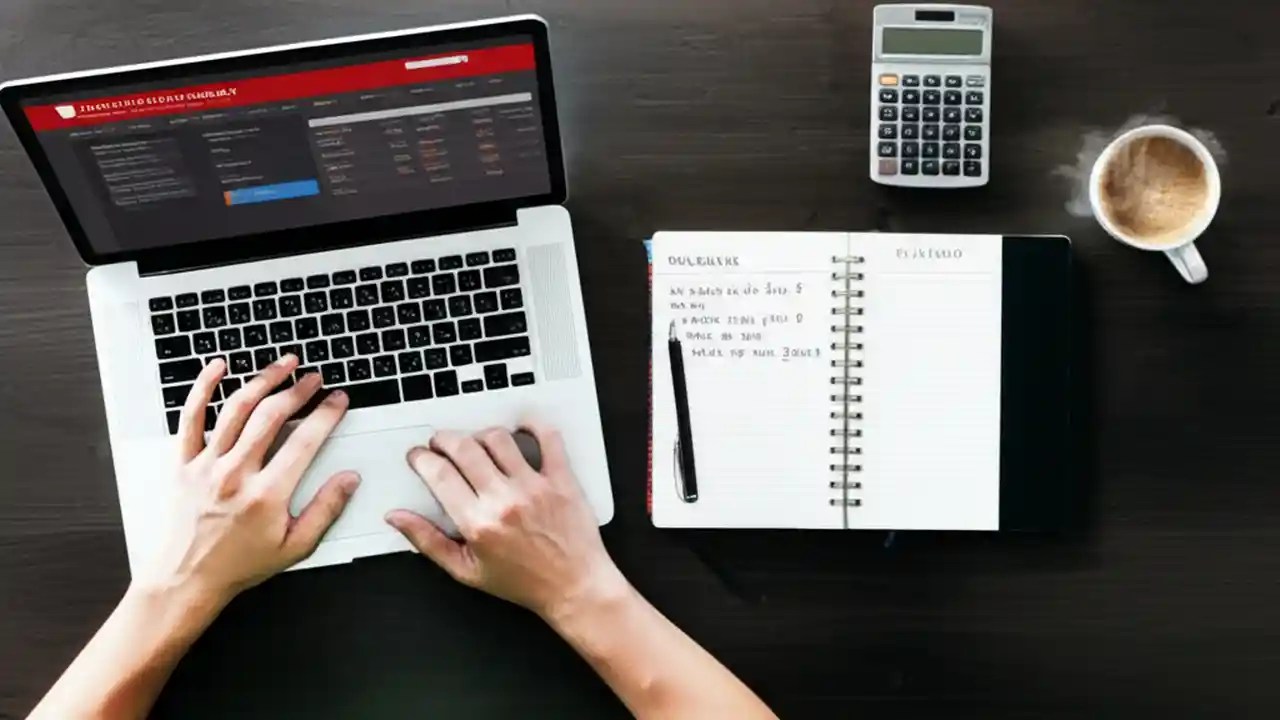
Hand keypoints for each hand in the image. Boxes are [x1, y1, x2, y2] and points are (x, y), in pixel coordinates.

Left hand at [137, 354, 359, 606]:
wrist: (186, 580)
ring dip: (263, 380)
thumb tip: (349, 479)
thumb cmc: (240, 565)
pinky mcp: (184, 463)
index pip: (304, 441)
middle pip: (271, 416)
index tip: (337, 400)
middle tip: (314, 378)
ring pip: (236, 409)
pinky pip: (191, 418)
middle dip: (299, 390)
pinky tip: (217, 367)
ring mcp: (206, 465)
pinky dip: (203, 388)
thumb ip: (326, 510)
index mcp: (266, 495)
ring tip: (282, 366)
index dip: (325, 414)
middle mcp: (235, 474)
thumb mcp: (295, 547)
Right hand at [385, 422, 625, 620]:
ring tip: (476, 443)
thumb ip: (427, 541)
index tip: (419, 456)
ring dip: (480, 434)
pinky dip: (533, 424)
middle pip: (464, 448)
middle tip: (440, 443)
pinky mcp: (561, 480)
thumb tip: (396, 517)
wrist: (574, 587)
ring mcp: (535, 487)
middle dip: (443, 439)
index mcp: (478, 523)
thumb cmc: (522, 581)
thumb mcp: (466, 571)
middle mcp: (504, 500)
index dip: (422, 458)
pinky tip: (521, 427)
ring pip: (499, 438)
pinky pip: (548, 438)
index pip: (439, 474)